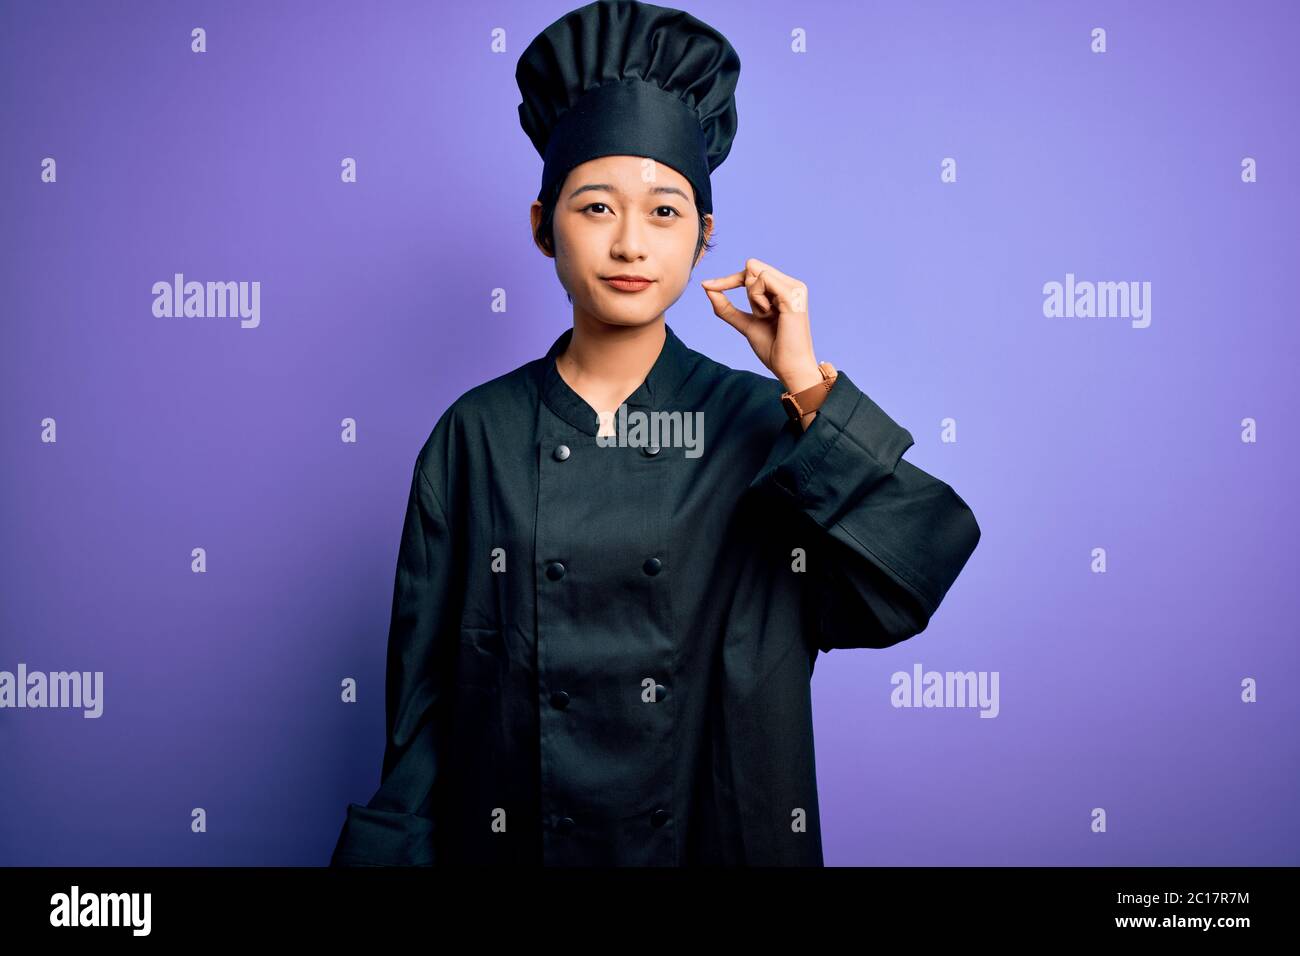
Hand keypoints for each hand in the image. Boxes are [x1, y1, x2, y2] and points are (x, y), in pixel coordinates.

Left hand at [701, 258, 822, 393]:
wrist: (789, 368)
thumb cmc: (773, 349)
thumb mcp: (745, 324)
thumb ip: (727, 308)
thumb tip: (707, 288)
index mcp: (783, 290)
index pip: (752, 271)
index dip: (729, 279)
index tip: (706, 285)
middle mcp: (791, 284)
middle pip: (752, 265)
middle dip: (742, 287)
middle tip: (758, 313)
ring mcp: (794, 288)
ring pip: (755, 272)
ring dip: (752, 297)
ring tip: (767, 316)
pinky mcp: (792, 293)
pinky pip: (762, 280)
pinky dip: (757, 298)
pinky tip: (769, 314)